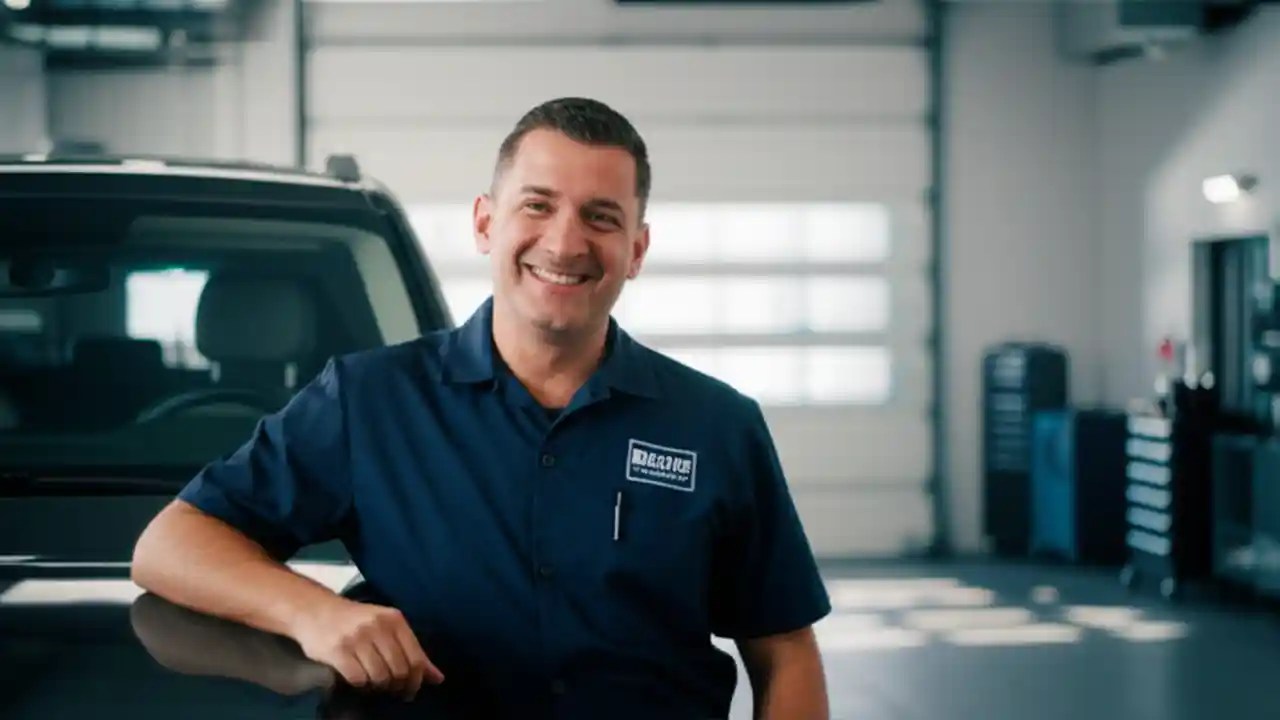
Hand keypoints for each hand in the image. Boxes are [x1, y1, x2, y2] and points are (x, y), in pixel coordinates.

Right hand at [290, 597, 443, 700]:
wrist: (315, 610)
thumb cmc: (357, 621)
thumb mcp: (387, 628)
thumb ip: (413, 651)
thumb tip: (438, 679)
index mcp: (395, 619)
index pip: (416, 658)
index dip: (416, 680)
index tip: (410, 689)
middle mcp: (378, 626)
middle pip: (400, 671)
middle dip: (397, 686)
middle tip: (391, 689)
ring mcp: (357, 638)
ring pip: (380, 677)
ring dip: (378, 686)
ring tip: (374, 682)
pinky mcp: (337, 651)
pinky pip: (358, 679)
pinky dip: (361, 685)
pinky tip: (358, 678)